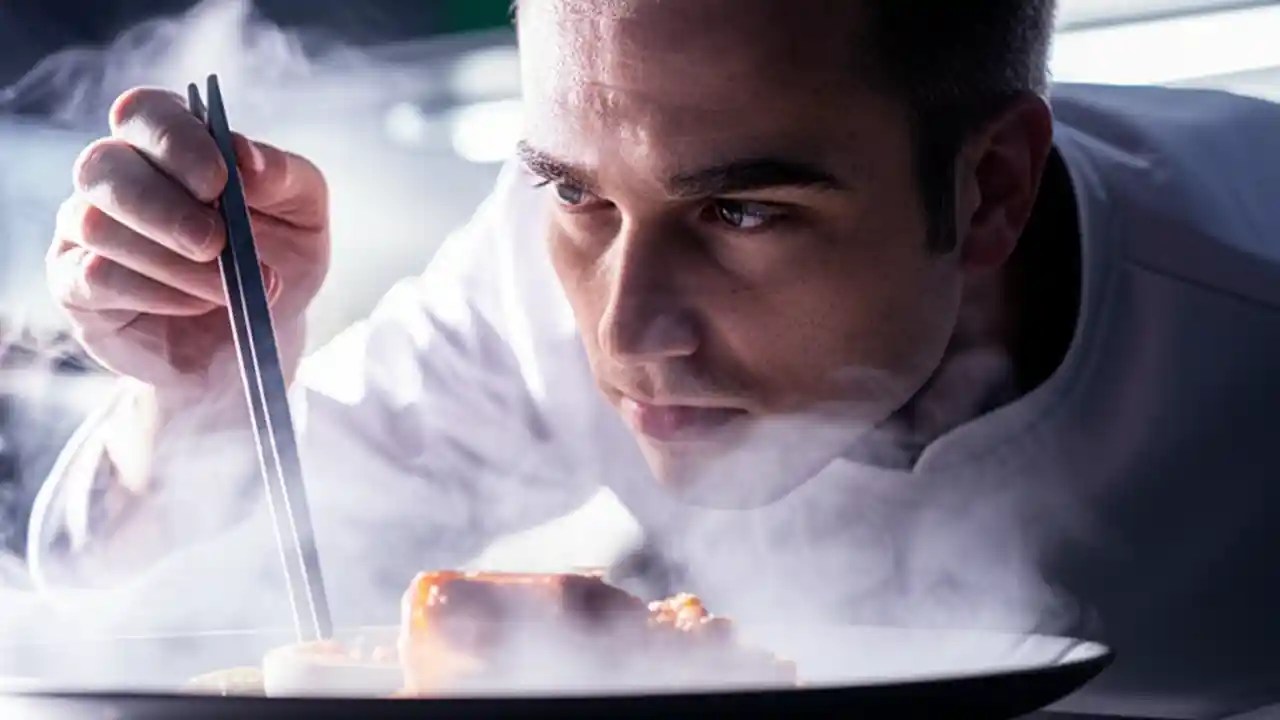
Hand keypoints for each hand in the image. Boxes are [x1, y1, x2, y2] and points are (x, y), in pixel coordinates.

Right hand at [47, 87, 330, 401]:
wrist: (264, 332)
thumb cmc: (278, 257)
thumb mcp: (303, 213)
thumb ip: (283, 175)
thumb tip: (245, 157)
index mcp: (168, 141)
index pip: (143, 111)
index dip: (174, 140)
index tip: (220, 182)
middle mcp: (115, 175)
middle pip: (103, 164)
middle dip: (165, 207)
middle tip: (217, 242)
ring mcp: (85, 228)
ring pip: (97, 225)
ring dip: (172, 262)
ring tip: (227, 288)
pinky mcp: (74, 285)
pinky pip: (93, 277)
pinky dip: (155, 294)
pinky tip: (197, 305)